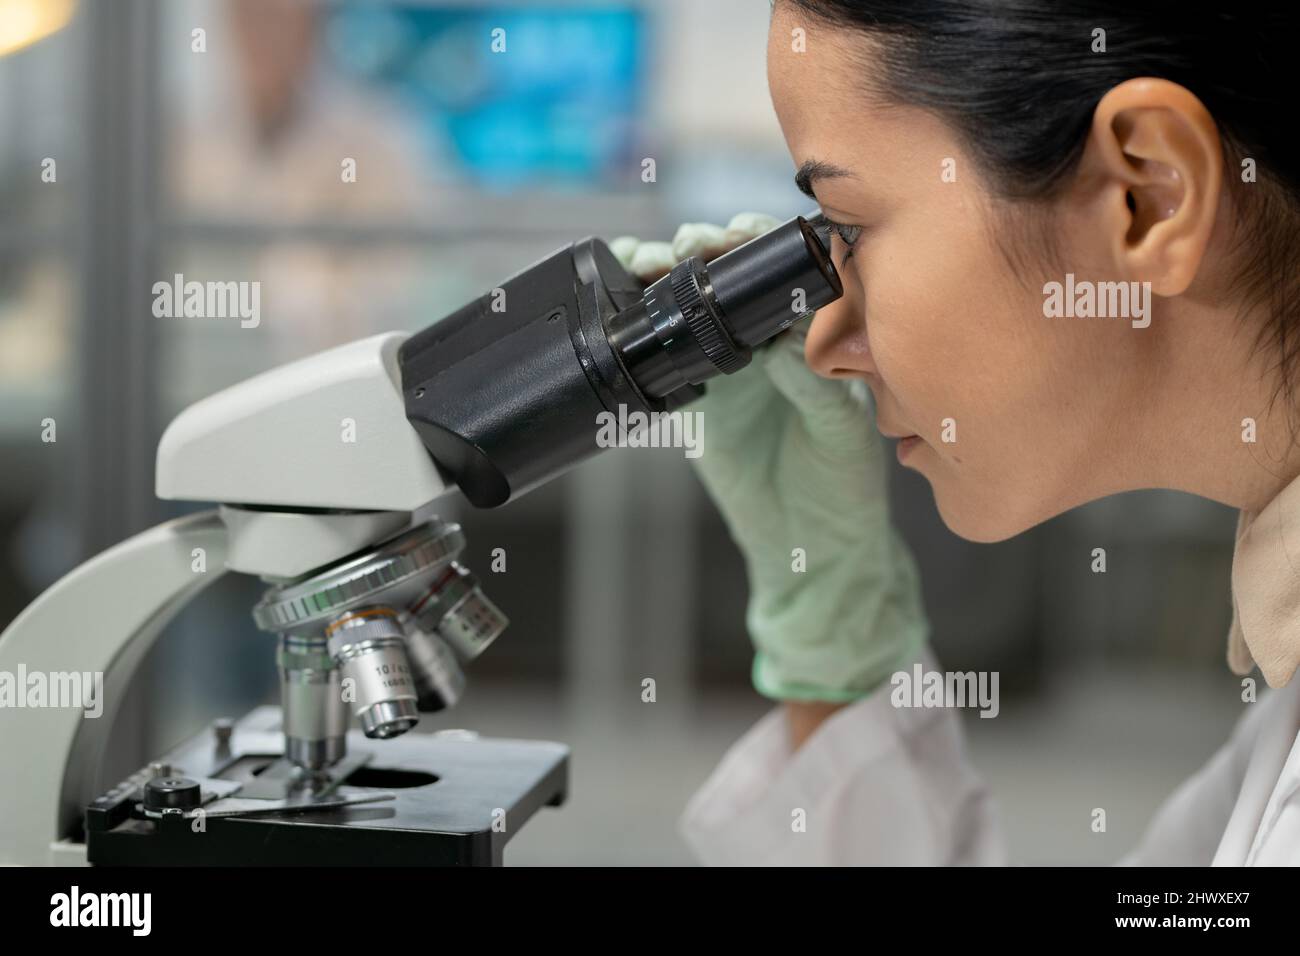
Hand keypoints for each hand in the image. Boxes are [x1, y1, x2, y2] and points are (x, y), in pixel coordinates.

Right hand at [612, 214, 928, 701]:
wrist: (806, 551)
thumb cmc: (845, 487)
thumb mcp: (840, 431)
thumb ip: (814, 385)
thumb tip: (783, 340)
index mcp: (815, 335)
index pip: (786, 269)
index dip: (760, 243)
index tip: (740, 235)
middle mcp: (769, 340)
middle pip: (728, 273)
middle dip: (704, 247)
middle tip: (689, 246)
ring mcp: (727, 367)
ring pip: (689, 303)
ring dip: (663, 272)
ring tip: (647, 261)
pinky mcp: (693, 398)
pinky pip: (663, 353)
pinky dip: (640, 325)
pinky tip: (625, 303)